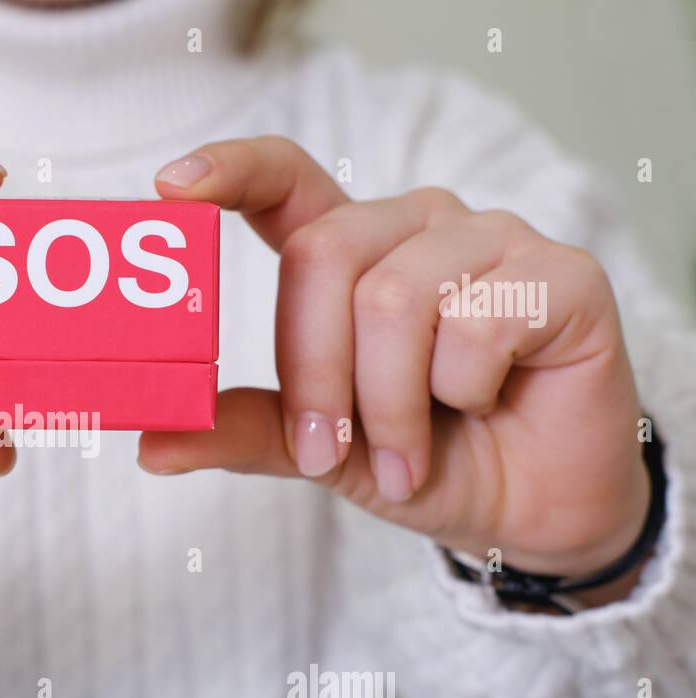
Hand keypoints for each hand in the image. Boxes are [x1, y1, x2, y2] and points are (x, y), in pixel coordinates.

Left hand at [141, 137, 649, 588]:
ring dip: (391, 405)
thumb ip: (247, 432)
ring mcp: (492, 241)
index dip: (230, 171)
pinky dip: (465, 393)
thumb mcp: (320, 453)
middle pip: (324, 255)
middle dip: (315, 374)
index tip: (169, 187)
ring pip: (396, 299)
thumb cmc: (424, 462)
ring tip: (410, 456)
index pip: (286, 181)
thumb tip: (151, 446)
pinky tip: (488, 407)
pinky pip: (479, 324)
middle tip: (328, 450)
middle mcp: (417, 228)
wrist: (527, 512)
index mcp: (353, 254)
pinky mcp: (561, 273)